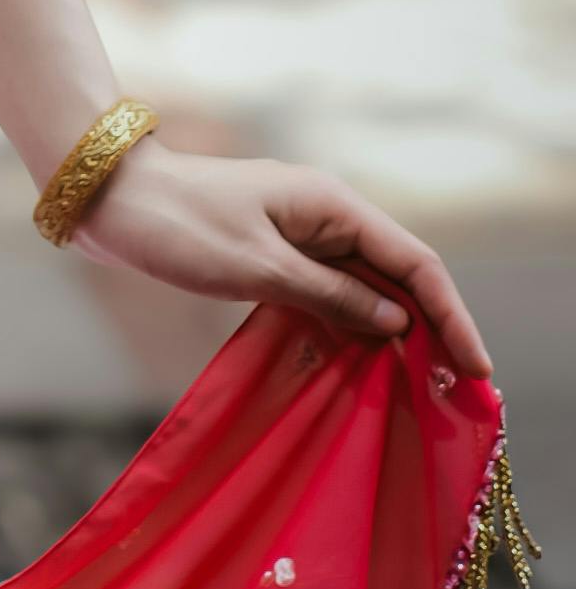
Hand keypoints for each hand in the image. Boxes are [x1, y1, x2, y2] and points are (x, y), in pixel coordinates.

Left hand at [79, 137, 489, 381]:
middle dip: (433, 327)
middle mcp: (327, 214)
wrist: (113, 199)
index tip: (475, 366)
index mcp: (333, 205)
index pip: (414, 262)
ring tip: (426, 386)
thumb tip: (397, 322)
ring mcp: (301, 233)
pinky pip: (331, 292)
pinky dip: (353, 326)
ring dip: (395, 331)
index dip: (452, 314)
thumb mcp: (260, 268)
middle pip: (398, 275)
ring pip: (366, 286)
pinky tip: (366, 364)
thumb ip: (331, 296)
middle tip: (460, 389)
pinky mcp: (277, 253)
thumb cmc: (182, 226)